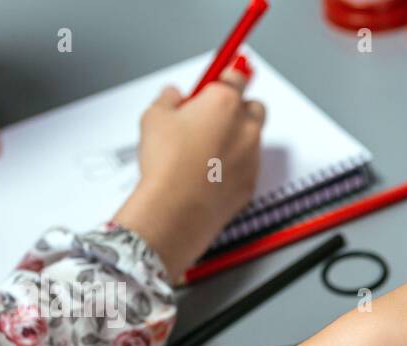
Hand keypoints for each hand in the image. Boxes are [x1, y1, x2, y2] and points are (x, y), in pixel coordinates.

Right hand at [113, 69, 263, 278]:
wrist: (177, 210)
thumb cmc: (168, 164)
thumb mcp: (153, 117)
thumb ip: (168, 99)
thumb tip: (173, 96)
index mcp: (224, 102)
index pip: (236, 75)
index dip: (225, 75)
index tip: (220, 77)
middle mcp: (246, 128)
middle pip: (253, 106)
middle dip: (237, 108)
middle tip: (211, 116)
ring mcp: (252, 158)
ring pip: (252, 140)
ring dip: (235, 139)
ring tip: (204, 150)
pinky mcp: (251, 185)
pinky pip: (247, 168)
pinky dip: (234, 167)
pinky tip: (209, 173)